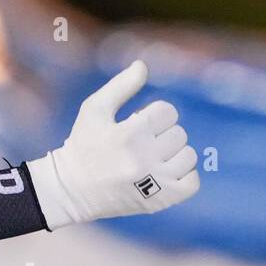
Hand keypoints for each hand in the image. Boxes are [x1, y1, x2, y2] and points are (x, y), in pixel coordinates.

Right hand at [27, 60, 198, 229]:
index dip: (153, 115)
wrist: (71, 190)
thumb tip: (142, 65)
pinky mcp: (161, 201)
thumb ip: (120, 85)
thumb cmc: (83, 144)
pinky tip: (164, 173)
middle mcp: (143, 159)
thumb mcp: (94, 109)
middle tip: (140, 144)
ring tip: (152, 159)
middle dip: (161, 135)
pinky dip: (184, 175)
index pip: (167, 111)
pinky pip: (193, 181)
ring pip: (188, 155)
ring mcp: (154, 183)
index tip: (136, 125)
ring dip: (173, 154)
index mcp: (129, 134)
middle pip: (178, 133)